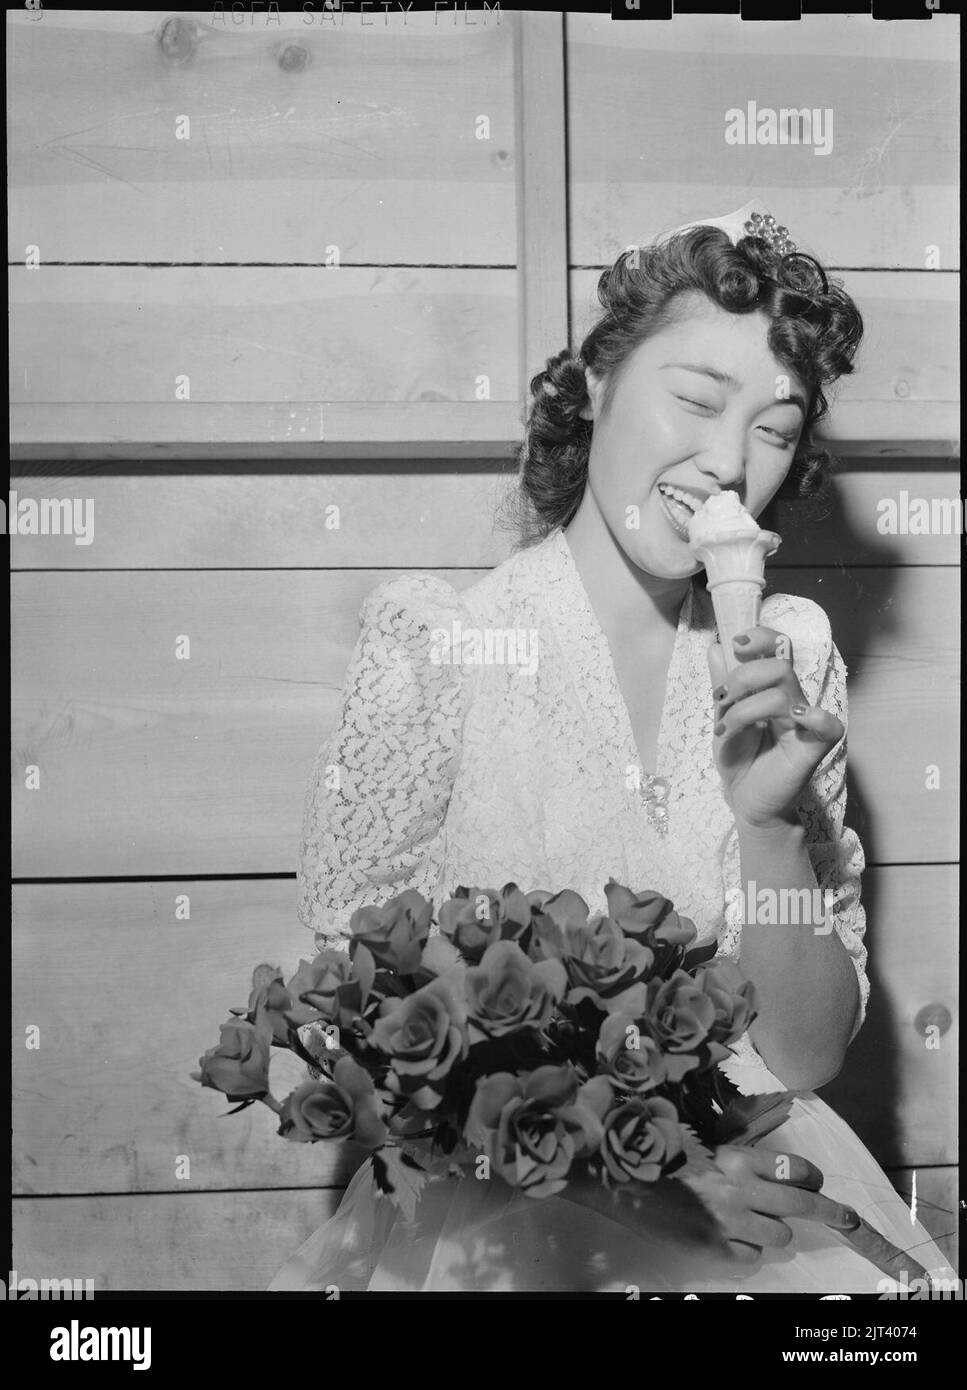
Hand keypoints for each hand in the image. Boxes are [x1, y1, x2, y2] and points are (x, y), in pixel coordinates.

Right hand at [681, 1144, 858, 1263]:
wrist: (625, 1182)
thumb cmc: (665, 1161)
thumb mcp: (707, 1148)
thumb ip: (742, 1161)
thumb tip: (781, 1176)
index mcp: (738, 1158)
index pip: (795, 1168)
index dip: (813, 1178)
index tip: (818, 1183)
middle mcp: (740, 1188)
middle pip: (802, 1204)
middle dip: (830, 1211)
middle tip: (845, 1217)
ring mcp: (729, 1221)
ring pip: (780, 1236)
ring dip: (775, 1231)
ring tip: (754, 1224)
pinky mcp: (715, 1248)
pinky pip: (751, 1257)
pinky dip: (747, 1250)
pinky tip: (730, 1238)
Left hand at [709, 627, 844, 831]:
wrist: (744, 801)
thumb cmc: (739, 759)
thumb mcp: (722, 718)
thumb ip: (722, 685)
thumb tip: (716, 647)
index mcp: (772, 688)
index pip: (779, 648)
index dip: (762, 637)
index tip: (736, 643)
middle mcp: (792, 700)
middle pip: (778, 666)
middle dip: (742, 677)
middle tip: (721, 701)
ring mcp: (805, 722)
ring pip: (783, 693)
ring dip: (744, 709)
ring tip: (724, 729)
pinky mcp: (814, 746)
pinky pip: (827, 724)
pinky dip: (814, 717)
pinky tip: (797, 719)